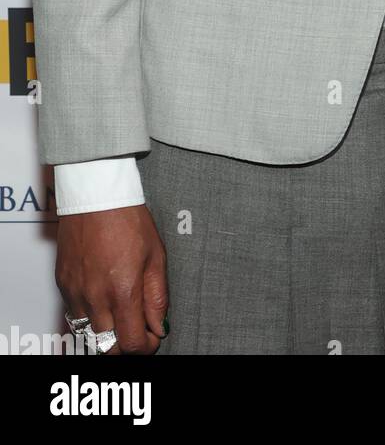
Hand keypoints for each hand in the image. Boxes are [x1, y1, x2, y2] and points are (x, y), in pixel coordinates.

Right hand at [56, 205, 167, 354]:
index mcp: (123, 292)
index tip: (153, 337)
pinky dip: (91, 317)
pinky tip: (103, 300)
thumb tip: (159, 326)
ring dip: (108, 334)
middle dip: (127, 346)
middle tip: (139, 330)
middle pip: (108, 349)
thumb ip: (157, 297)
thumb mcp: (156, 257)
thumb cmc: (128, 220)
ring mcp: (76, 294)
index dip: (147, 347)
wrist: (96, 197)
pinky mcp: (63, 286)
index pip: (132, 344)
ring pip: (90, 336)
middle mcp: (96, 298)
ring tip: (121, 314)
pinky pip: (76, 316)